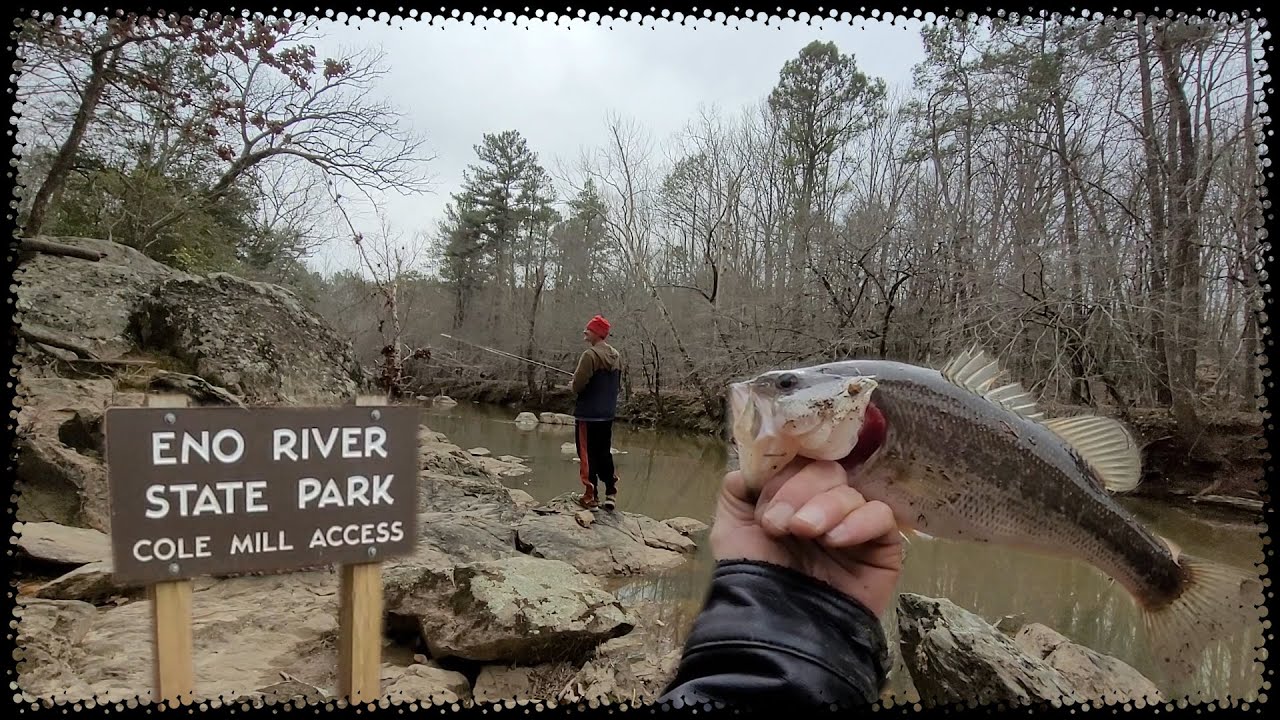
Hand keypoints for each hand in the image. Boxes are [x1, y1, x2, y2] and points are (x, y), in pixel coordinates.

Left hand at [710, 459, 902, 616]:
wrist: (779, 630)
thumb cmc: (754, 580)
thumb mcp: (731, 530)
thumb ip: (739, 489)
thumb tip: (754, 463)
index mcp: (791, 499)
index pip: (799, 462)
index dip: (783, 473)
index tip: (762, 504)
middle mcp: (823, 508)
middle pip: (826, 471)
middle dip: (798, 492)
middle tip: (780, 525)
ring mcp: (854, 527)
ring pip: (850, 492)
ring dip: (823, 507)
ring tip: (803, 532)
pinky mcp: (883, 548)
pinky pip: (882, 516)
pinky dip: (858, 521)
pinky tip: (835, 540)